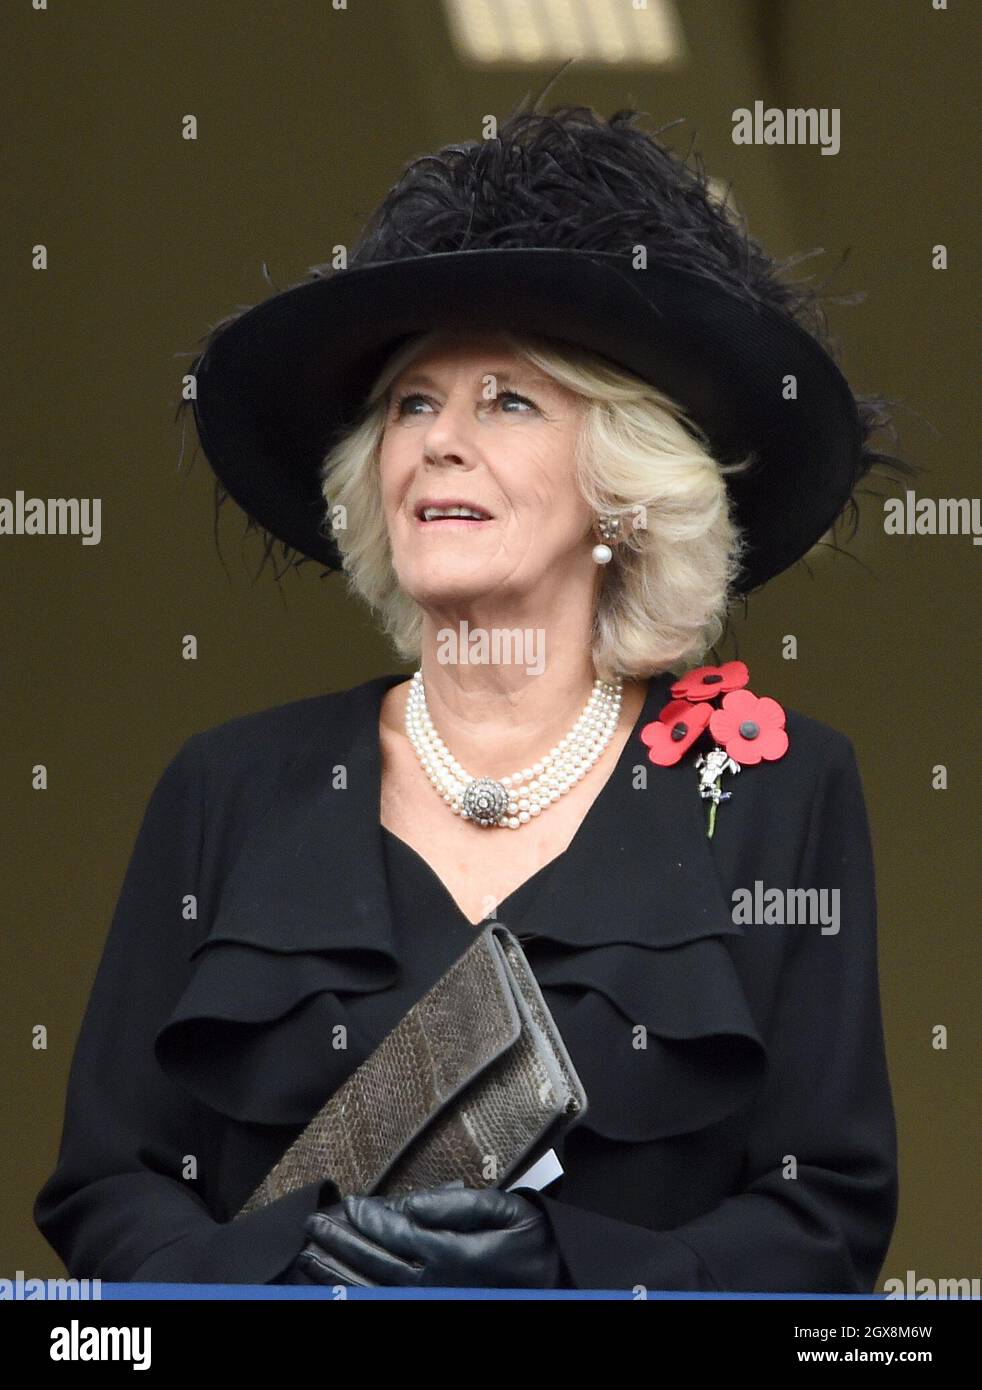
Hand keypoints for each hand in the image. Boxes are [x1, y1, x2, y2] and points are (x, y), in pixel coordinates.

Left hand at [295, 1183, 562, 1287]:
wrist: (556, 1281)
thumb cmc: (532, 1243)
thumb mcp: (504, 1209)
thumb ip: (456, 1205)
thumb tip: (413, 1204)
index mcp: (452, 1255)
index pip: (396, 1234)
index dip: (368, 1218)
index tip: (349, 1202)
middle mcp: (436, 1284)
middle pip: (376, 1263)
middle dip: (341, 1243)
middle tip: (313, 1226)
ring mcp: (432, 1302)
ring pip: (373, 1290)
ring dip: (338, 1273)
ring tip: (310, 1256)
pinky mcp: (432, 1310)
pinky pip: (385, 1304)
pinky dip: (357, 1295)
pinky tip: (339, 1286)